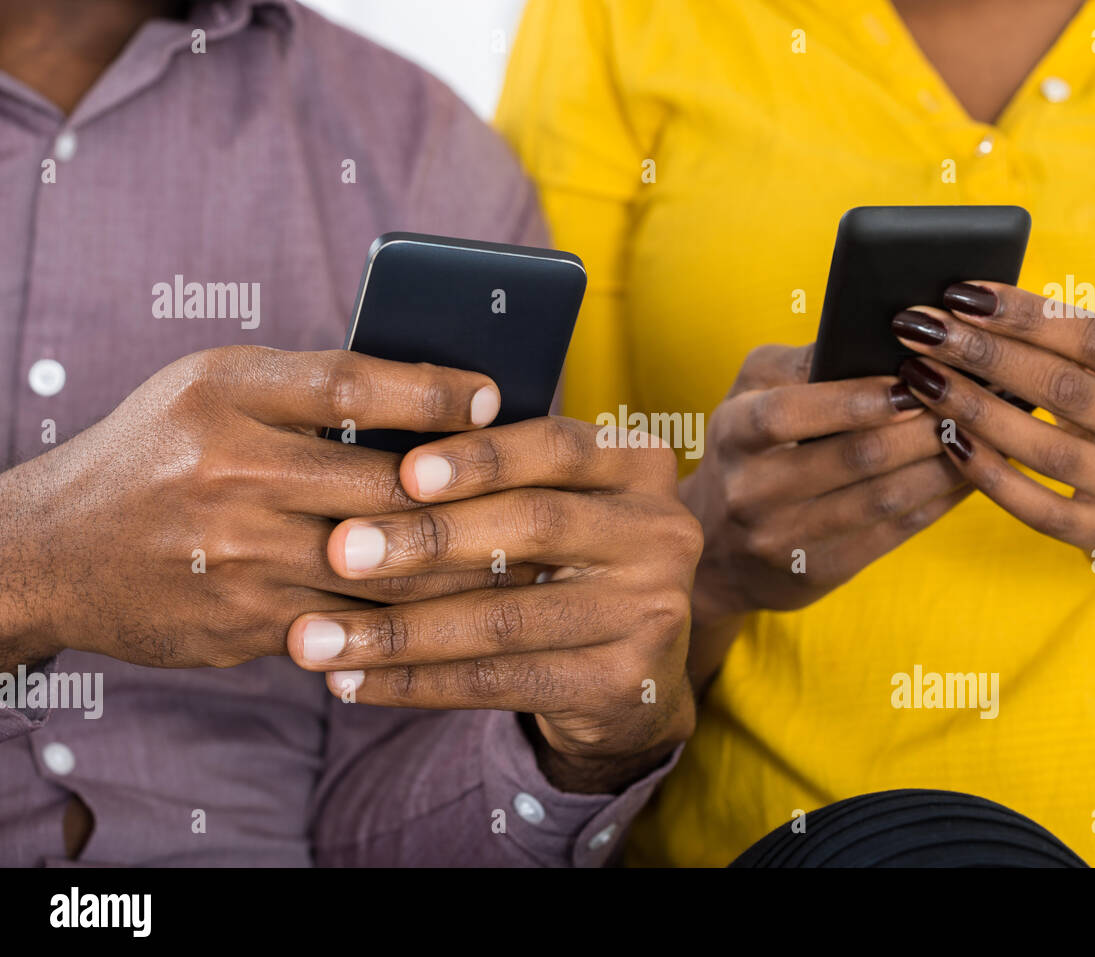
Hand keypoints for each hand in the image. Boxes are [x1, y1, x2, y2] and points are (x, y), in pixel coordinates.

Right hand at [0, 345, 510, 671]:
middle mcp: (230, 474)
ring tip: (527, 559)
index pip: (348, 384)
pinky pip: (356, 627)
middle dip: (474, 496)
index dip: (431, 389)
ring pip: (386, 571)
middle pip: (386, 487)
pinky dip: (414, 622)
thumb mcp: (213, 387)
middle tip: (544, 495)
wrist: (52, 551)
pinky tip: (464, 614)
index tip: (496, 392)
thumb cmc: (155, 451)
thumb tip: (429, 394)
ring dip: (464, 570)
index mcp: (225, 396)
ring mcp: (238, 560)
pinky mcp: (246, 626)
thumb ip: (307, 385)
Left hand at [284, 417, 701, 792]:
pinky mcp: (626, 683)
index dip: (478, 458)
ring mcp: (652, 610)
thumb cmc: (561, 562)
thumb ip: (491, 476)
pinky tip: (356, 682)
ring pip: (507, 617)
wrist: (630, 675)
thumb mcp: (549, 502)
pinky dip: (419, 683)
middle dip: (426, 538)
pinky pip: (503, 682)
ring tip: (316, 639)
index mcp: (639, 464)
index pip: (557, 446)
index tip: (401, 473)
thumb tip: (366, 450)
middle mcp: (662, 531)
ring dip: (399, 630)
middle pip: (534, 525)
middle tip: (338, 551)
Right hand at [681, 344, 970, 687]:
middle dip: (921, 427)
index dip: (850, 400)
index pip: (787, 415)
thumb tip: (873, 334)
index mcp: (733, 435)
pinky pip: (892, 534)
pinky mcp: (818, 572)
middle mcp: (751, 492)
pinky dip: (937, 501)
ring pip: (882, 499)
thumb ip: (800, 362)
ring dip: (942, 464)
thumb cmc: (745, 452)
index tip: (908, 380)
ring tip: (982, 431)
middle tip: (972, 398)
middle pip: (853, 458)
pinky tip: (970, 474)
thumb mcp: (749, 395)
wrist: (716, 552)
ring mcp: (784, 539)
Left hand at [892, 281, 1094, 584]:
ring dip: (975, 409)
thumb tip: (971, 306)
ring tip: (921, 378)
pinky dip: (988, 473)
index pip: (1092, 335)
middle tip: (922, 330)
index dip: (1024, 313)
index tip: (960, 294)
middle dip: (984, 354)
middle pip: (1063, 388)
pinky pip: (1037, 506)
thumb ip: (1067, 349)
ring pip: (1046, 448)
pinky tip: (947, 440)